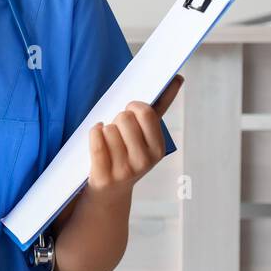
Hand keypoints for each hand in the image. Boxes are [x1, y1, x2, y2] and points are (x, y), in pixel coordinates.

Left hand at [87, 73, 183, 197]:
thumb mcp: (146, 136)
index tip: (130, 113)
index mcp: (158, 148)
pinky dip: (93, 133)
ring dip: (104, 130)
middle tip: (117, 133)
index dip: (133, 107)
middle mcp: (145, 161)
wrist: (109, 193)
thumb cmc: (127, 154)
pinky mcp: (104, 177)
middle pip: (124, 117)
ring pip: (108, 128)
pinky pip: (96, 141)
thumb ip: (160, 107)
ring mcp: (125, 170)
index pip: (146, 112)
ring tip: (107, 143)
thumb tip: (177, 77)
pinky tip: (96, 134)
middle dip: (117, 119)